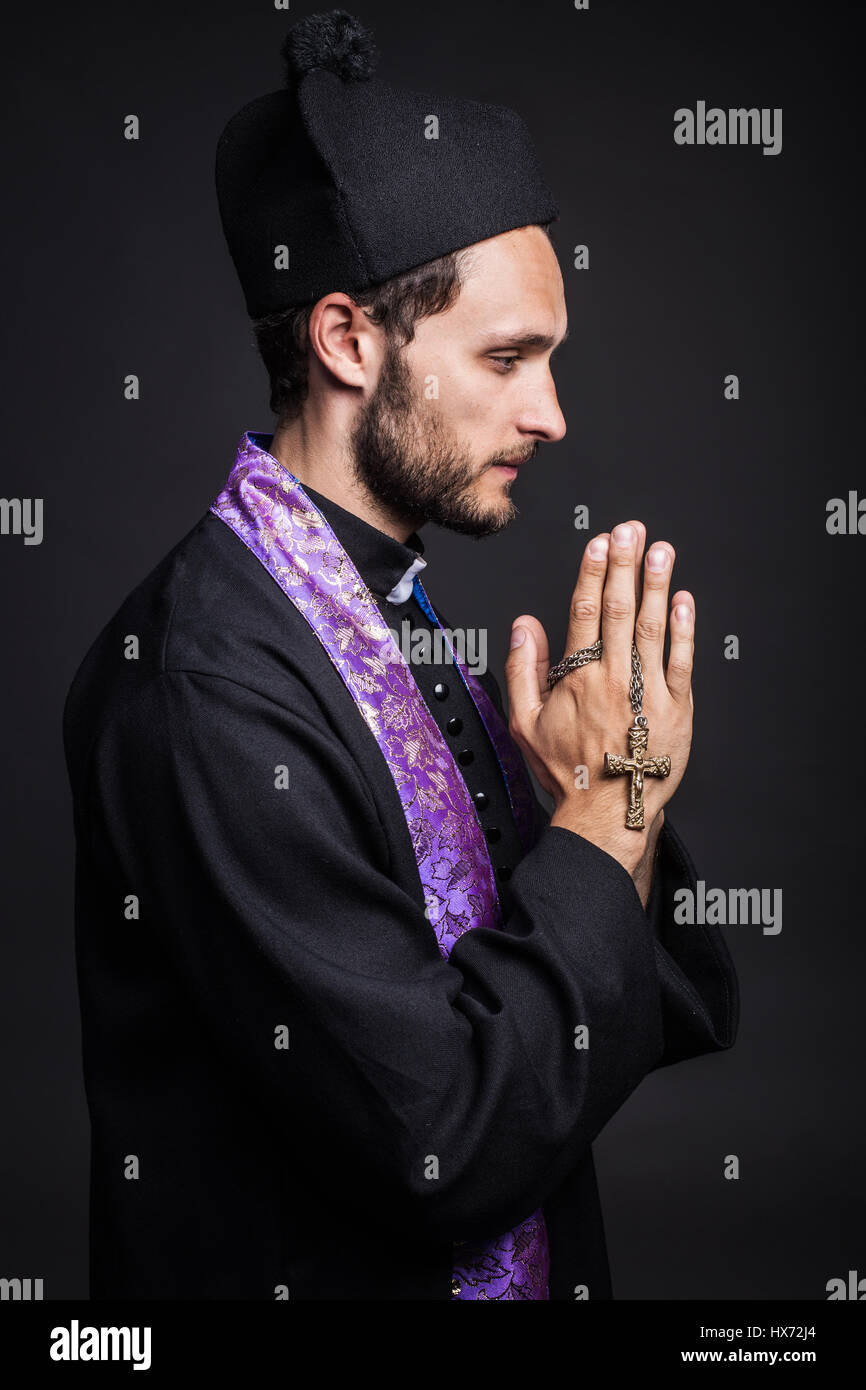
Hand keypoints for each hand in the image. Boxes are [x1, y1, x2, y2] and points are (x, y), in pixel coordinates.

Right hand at [505, 520, 693, 876]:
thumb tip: (524, 625)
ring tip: (660, 550)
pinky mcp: (677, 708)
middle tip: (631, 531)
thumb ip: (522, 669)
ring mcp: (647, 691)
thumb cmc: (568, 770)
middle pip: (619, 609)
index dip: (593, 573)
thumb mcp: (525, 723)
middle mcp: (613, 677)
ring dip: (656, 585)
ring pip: (651, 627)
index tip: (599, 543)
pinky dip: (683, 628)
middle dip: (626, 565)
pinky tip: (683, 599)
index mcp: (578, 678)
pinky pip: (681, 660)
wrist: (608, 812)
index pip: (585, 612)